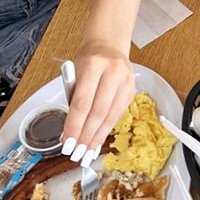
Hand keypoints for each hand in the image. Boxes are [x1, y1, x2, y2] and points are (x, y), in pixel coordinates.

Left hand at [61, 41, 134, 164]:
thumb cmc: (88, 61)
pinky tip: (98, 140)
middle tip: (77, 153)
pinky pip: (118, 114)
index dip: (74, 125)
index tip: (67, 143)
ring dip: (97, 137)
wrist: (109, 46)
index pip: (82, 101)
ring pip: (111, 115)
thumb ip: (73, 97)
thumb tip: (70, 131)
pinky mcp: (132, 90)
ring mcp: (126, 81)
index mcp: (94, 65)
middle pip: (98, 111)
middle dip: (86, 135)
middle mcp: (113, 72)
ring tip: (87, 152)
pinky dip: (107, 129)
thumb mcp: (75, 72)